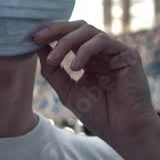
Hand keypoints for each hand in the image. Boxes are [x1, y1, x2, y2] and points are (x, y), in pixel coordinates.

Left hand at [34, 21, 159, 144]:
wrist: (123, 131)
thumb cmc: (99, 115)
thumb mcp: (67, 90)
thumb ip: (53, 70)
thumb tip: (37, 48)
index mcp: (90, 59)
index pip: (70, 36)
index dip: (51, 34)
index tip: (31, 39)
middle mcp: (103, 52)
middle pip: (78, 27)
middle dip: (56, 30)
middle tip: (37, 38)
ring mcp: (116, 51)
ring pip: (89, 31)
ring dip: (66, 42)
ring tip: (54, 61)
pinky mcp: (128, 54)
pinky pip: (102, 41)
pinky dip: (85, 50)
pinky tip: (75, 67)